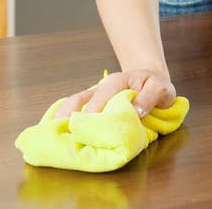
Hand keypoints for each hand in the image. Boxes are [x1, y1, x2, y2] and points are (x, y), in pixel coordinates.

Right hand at [53, 69, 175, 119]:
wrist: (149, 79)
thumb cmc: (154, 85)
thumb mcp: (162, 88)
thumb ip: (151, 96)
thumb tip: (136, 111)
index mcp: (119, 81)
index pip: (105, 92)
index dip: (96, 106)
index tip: (87, 122)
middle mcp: (103, 87)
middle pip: (84, 97)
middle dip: (74, 115)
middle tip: (65, 133)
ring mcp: (95, 95)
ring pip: (74, 101)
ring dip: (63, 115)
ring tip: (50, 131)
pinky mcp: (91, 103)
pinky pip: (74, 107)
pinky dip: (62, 116)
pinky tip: (52, 128)